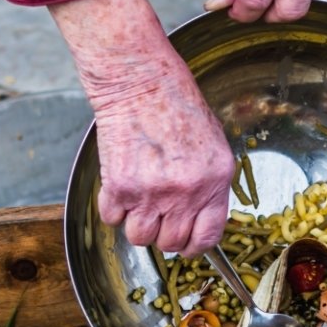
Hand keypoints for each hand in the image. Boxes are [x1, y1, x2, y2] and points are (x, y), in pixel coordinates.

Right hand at [50, 0, 234, 254]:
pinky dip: (112, 207)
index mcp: (215, 181)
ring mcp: (152, 192)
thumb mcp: (212, 143)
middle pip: (170, 242)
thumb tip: (199, 214)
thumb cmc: (175, 103)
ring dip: (136, 223)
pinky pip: (112, 218)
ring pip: (139, 237)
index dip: (193, 245)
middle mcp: (186, 192)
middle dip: (162, 233)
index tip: (185, 243)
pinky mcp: (120, 186)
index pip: (207, 237)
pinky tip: (120, 184)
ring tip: (137, 198)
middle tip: (156, 213)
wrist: (139, 80)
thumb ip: (208, 183)